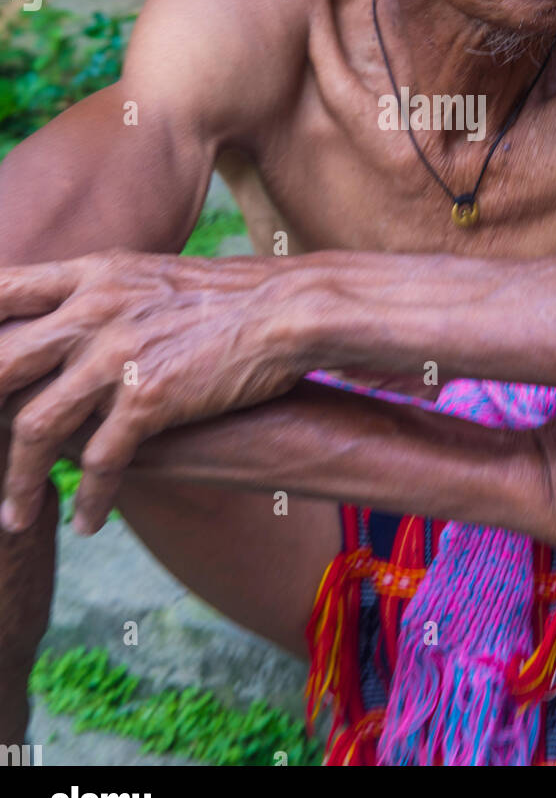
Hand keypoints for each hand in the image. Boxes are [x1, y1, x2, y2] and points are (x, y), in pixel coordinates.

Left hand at [0, 250, 310, 534]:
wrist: (284, 309)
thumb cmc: (226, 296)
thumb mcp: (149, 275)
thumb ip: (100, 295)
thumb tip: (65, 323)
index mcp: (90, 275)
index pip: (1, 292)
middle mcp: (91, 311)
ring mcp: (116, 355)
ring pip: (35, 428)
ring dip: (19, 481)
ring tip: (15, 515)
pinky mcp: (148, 398)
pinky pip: (98, 462)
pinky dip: (88, 500)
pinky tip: (89, 522)